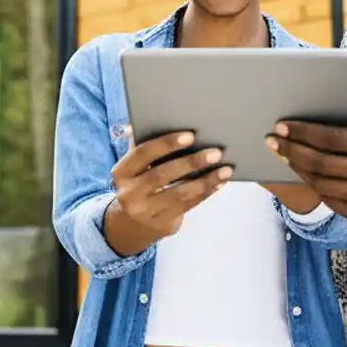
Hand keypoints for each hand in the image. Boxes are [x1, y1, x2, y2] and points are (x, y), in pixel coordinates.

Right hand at [106, 130, 232, 252]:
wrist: (131, 224)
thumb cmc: (139, 184)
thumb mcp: (134, 167)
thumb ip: (142, 147)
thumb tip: (148, 122)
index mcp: (121, 172)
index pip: (142, 154)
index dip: (166, 144)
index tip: (191, 136)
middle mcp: (129, 193)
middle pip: (162, 175)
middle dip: (191, 163)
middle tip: (216, 153)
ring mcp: (145, 212)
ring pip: (179, 193)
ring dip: (206, 180)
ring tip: (225, 169)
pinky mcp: (162, 224)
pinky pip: (188, 205)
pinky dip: (206, 192)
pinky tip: (219, 182)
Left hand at [265, 83, 346, 231]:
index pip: (333, 138)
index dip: (303, 131)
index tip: (283, 125)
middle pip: (320, 162)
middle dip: (291, 150)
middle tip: (272, 140)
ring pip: (323, 184)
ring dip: (299, 170)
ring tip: (284, 156)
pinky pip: (334, 203)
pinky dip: (317, 189)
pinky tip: (307, 176)